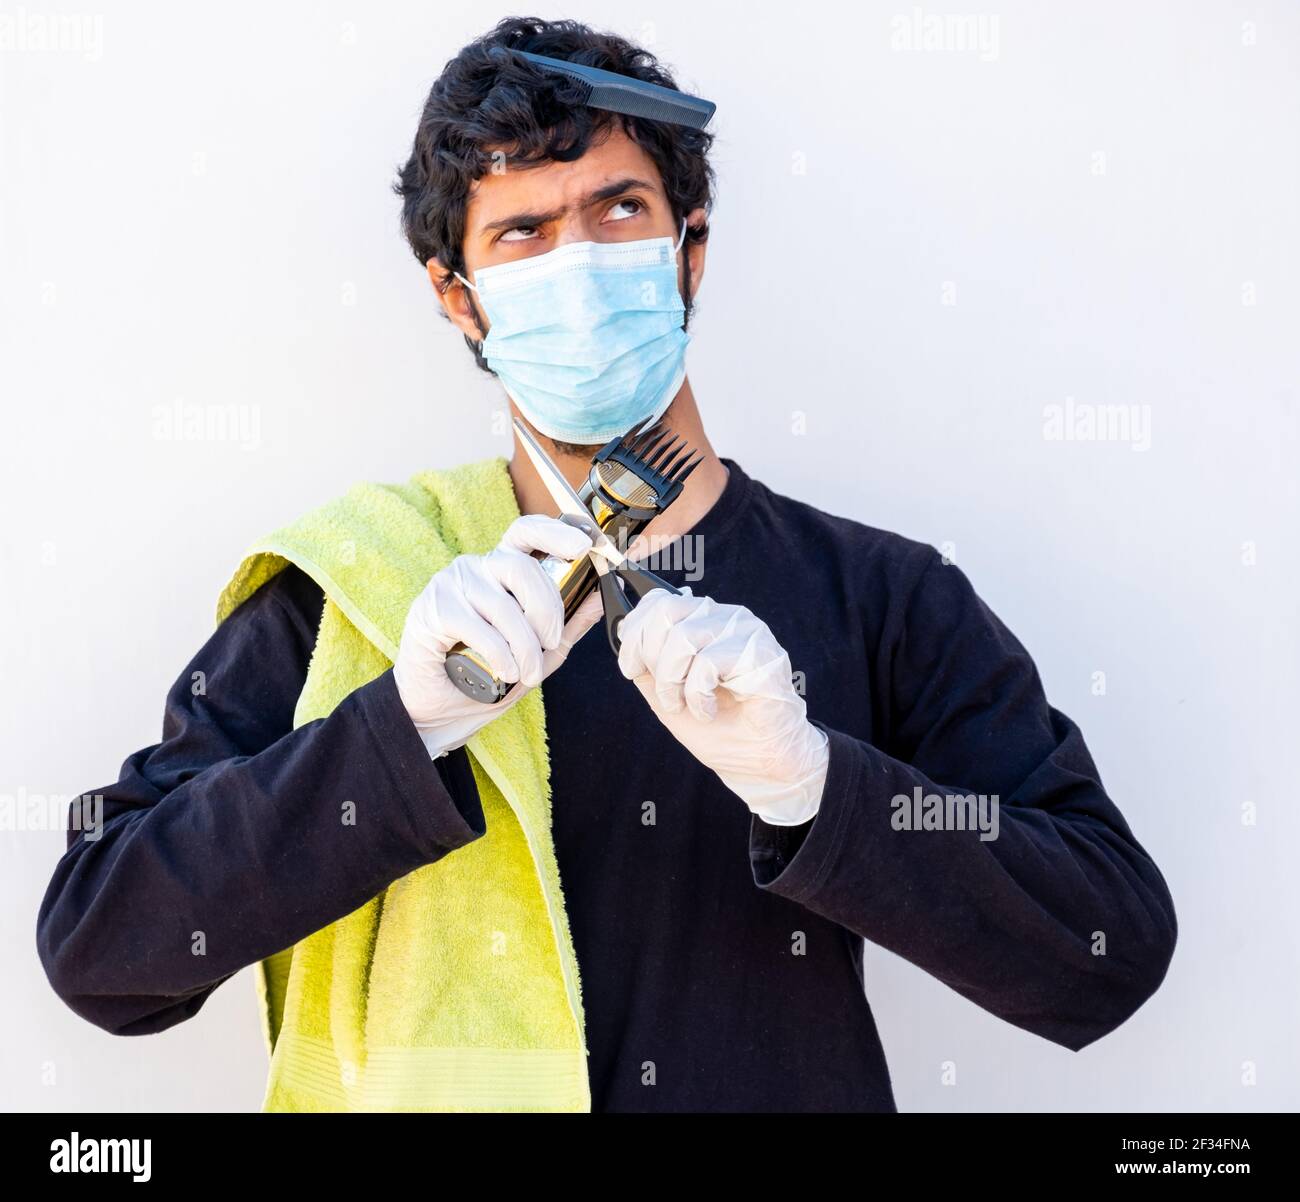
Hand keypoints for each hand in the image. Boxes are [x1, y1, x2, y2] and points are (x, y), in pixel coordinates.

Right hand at [394, 514, 604, 756]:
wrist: (444, 709)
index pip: (527, 531)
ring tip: (528, 673)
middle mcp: (476, 568)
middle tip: (550, 643)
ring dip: (524, 646)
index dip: (556, 532)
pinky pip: (478, 628)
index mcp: (502, 568)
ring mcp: (450, 584)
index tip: (583, 546)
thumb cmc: (491, 673)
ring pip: (503, 605)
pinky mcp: (432, 609)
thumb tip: (599, 598)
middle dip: (546, 610)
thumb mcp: (542, 652)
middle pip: (521, 568)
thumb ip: (569, 624)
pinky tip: (504, 672)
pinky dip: (499, 654)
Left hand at [616, 588, 829, 825]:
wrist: (758, 761)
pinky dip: (697, 695)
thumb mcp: (667, 693)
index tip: (631, 667)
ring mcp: (746, 631)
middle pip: (666, 612)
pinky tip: (708, 711)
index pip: (659, 601)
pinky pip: (707, 662)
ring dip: (672, 682)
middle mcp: (726, 617)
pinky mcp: (761, 653)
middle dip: (652, 659)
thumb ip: (648, 664)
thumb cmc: (720, 728)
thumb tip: (625, 636)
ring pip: (683, 637)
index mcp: (706, 620)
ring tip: (684, 706)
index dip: (635, 632)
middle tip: (666, 695)